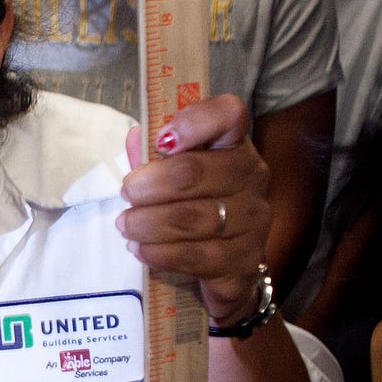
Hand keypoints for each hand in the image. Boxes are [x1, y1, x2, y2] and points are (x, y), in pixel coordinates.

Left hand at [119, 94, 271, 323]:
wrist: (225, 266)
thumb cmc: (193, 208)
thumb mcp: (171, 178)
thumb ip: (154, 158)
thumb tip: (136, 138)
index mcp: (235, 146)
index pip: (228, 115)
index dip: (193, 122)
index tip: (160, 141)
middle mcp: (253, 178)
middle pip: (194, 171)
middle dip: (148, 185)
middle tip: (127, 194)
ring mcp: (254, 221)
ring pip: (191, 218)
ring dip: (147, 223)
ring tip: (126, 226)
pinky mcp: (244, 261)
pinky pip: (195, 256)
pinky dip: (159, 252)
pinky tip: (141, 250)